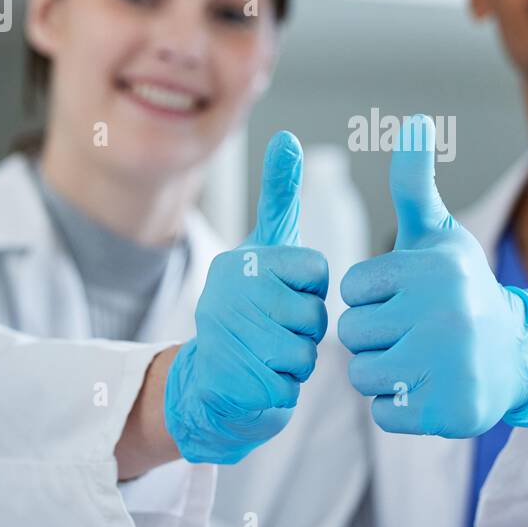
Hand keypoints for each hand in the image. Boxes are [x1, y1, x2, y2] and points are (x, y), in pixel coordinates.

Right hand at [164, 131, 329, 463]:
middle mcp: (231, 295)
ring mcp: (230, 339)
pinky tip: (257, 380)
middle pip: (315, 315)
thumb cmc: (250, 307)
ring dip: (295, 361)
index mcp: (244, 261)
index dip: (310, 290)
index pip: (317, 273)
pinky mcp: (235, 382)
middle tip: (274, 330)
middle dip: (305, 330)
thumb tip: (288, 138)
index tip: (284, 293)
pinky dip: (282, 388)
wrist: (209, 378)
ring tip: (265, 354)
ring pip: (305, 352)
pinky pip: (291, 385)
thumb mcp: (265, 247)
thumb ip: (278, 195)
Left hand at [338, 115, 527, 436]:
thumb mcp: (438, 233)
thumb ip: (414, 183)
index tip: (403, 297)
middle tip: (411, 332)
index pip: (352, 290)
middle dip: (373, 336)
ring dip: (383, 372)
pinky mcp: (454, 411)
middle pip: (353, 335)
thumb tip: (413, 121)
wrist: (516, 354)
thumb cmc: (461, 288)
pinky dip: (400, 407)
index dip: (370, 296)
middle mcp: (446, 316)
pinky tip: (429, 387)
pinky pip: (387, 414)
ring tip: (418, 358)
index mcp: (434, 270)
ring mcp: (452, 366)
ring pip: (364, 377)